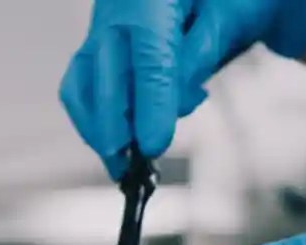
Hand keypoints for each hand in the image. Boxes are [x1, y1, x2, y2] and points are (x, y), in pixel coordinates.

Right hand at [60, 0, 305, 178]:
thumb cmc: (221, 1)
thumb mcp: (225, 17)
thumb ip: (201, 54)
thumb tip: (176, 105)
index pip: (150, 59)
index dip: (149, 106)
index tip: (152, 146)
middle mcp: (118, 10)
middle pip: (106, 77)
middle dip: (116, 129)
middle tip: (133, 168)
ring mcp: (101, 28)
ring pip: (81, 85)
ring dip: (99, 132)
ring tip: (121, 166)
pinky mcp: (94, 49)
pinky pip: (80, 89)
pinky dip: (94, 123)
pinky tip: (119, 144)